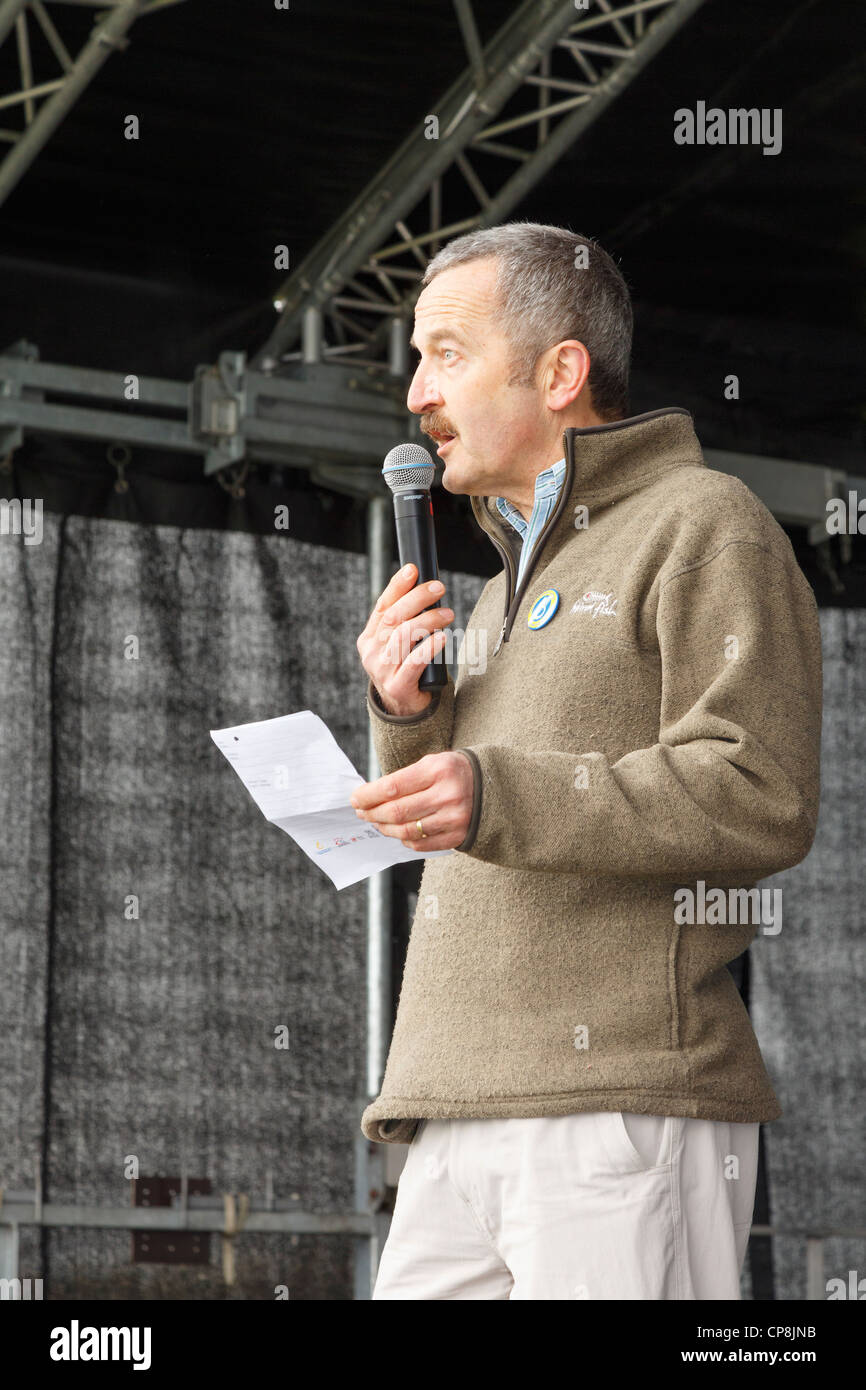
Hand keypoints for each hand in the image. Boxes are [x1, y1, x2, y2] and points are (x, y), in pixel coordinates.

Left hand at [349, 751, 474, 851]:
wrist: (494, 786)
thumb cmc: (454, 772)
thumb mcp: (433, 762)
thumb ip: (404, 778)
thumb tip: (370, 796)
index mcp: (438, 770)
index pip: (392, 786)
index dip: (369, 796)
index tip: (356, 799)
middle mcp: (448, 795)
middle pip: (396, 811)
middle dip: (372, 814)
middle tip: (361, 813)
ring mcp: (454, 818)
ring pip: (406, 831)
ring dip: (385, 829)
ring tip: (376, 823)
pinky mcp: (458, 836)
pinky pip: (421, 844)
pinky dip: (404, 840)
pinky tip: (398, 832)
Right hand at [356, 564, 453, 716]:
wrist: (403, 707)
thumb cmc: (406, 668)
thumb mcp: (398, 643)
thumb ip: (404, 621)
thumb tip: (426, 589)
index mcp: (369, 638)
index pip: (382, 606)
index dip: (397, 586)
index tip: (413, 570)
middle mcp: (372, 652)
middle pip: (393, 618)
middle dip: (417, 599)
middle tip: (438, 589)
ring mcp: (382, 670)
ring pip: (403, 637)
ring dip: (427, 621)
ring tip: (447, 614)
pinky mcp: (397, 686)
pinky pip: (414, 663)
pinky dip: (429, 648)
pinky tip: (442, 638)